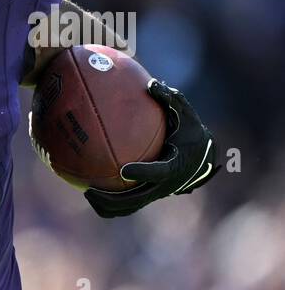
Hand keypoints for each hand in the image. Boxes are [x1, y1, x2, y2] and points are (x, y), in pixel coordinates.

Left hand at [84, 80, 218, 218]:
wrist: (202, 158)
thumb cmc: (190, 133)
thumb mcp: (185, 115)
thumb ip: (170, 101)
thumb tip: (151, 83)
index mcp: (175, 166)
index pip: (158, 173)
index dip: (142, 173)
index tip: (124, 170)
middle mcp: (165, 185)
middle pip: (138, 199)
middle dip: (114, 199)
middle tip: (91, 190)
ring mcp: (156, 193)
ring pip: (130, 206)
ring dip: (109, 205)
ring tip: (87, 194)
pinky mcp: (149, 196)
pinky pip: (128, 204)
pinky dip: (110, 203)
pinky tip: (91, 192)